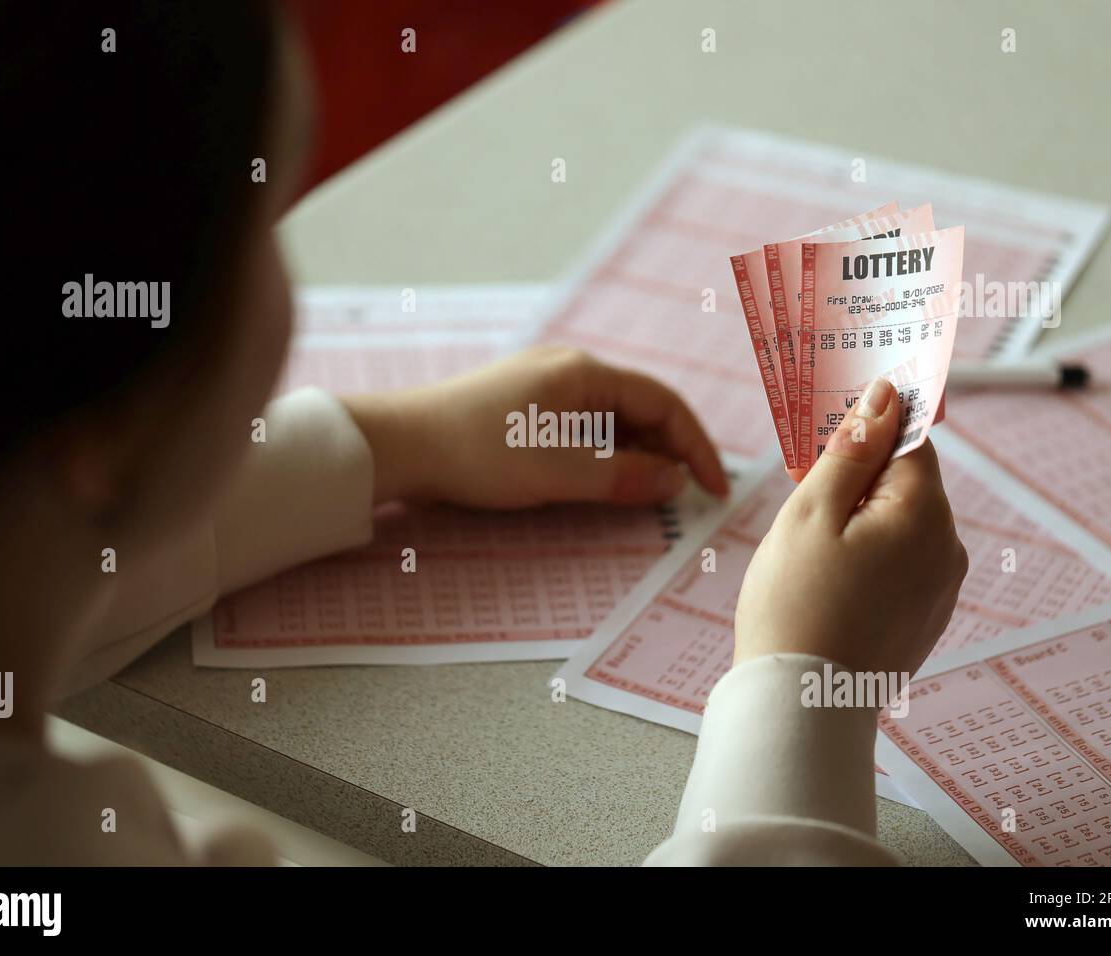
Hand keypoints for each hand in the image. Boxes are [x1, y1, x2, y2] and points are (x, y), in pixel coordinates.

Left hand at [343, 346, 728, 508]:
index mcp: (584, 373)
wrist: (397, 444)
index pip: (663, 403)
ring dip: (636, 453)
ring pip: (610, 418)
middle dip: (669, 450)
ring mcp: (543, 385)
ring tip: (649, 493)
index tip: (713, 487)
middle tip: (687, 494)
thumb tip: (674, 481)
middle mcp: (568, 369)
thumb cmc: (476, 452)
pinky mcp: (522, 405)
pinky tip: (602, 479)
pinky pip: (582, 424)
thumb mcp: (557, 472)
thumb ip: (622, 477)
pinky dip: (603, 451)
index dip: (695, 446)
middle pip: (639, 407)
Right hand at [732, 378, 966, 676]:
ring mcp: (941, 588)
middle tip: (801, 501)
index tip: (830, 430)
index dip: (868, 427)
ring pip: (900, 525)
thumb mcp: (810, 514)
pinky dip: (868, 559)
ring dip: (859, 521)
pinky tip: (828, 583)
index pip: (909, 439)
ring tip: (810, 553)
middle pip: (905, 483)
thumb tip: (883, 400)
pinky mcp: (926, 618)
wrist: (802, 708)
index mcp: (924, 514)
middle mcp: (947, 548)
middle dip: (857, 480)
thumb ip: (850, 452)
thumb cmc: (796, 608)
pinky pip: (900, 565)